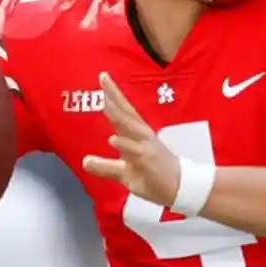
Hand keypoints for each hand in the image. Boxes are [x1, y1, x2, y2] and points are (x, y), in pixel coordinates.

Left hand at [82, 73, 180, 205]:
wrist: (181, 189)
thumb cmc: (154, 178)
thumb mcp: (125, 174)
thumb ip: (105, 167)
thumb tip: (85, 161)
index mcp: (137, 135)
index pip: (124, 112)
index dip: (113, 95)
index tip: (103, 77)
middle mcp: (142, 136)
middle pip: (126, 112)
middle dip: (115, 95)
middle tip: (103, 77)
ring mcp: (146, 146)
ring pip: (130, 127)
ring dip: (118, 115)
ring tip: (105, 102)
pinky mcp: (149, 159)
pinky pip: (134, 150)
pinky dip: (124, 144)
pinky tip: (113, 138)